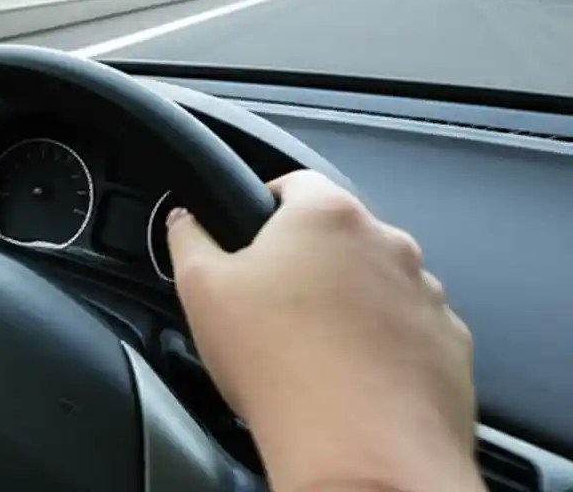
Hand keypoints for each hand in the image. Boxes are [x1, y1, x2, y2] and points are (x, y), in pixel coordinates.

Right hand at [167, 170, 481, 491]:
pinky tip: (349, 379)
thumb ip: (188, 238)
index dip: (263, 209)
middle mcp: (388, 243)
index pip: (293, 182)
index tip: (248, 241)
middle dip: (306, 265)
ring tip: (310, 353)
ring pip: (376, 285)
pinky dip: (383, 347)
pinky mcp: (448, 343)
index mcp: (326, 215)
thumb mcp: (200, 289)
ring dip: (348, 306)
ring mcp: (427, 294)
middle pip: (338, 237)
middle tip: (270, 308)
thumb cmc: (279, 366)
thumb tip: (185, 221)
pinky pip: (409, 332)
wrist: (358, 451)